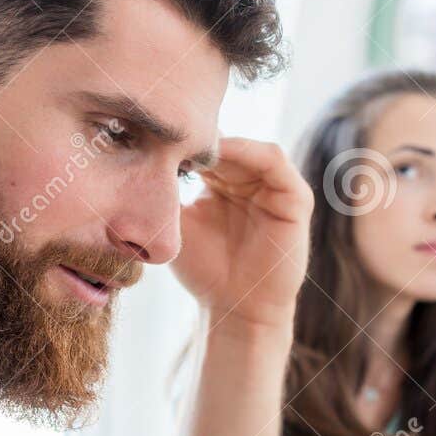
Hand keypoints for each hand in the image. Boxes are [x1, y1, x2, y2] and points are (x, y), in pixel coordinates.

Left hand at [172, 137, 311, 333]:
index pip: (208, 147)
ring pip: (251, 147)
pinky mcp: (295, 198)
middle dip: (203, 135)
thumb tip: (140, 152)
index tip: (154, 130)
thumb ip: (169, 188)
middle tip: (174, 127)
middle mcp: (250, 181)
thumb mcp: (178, 222)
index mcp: (223, 183)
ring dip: (224, 141)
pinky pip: (275, 162)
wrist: (234, 308)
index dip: (185, 138)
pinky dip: (251, 150)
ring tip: (196, 140)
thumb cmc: (205, 270)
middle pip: (229, 143)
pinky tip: (223, 151)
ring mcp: (274, 188)